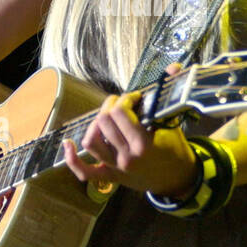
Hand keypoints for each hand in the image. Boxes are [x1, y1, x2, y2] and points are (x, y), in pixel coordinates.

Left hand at [63, 64, 197, 198]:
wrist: (177, 180)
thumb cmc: (176, 149)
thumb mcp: (173, 123)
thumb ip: (167, 94)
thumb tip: (174, 66)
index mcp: (142, 144)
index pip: (120, 112)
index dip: (127, 98)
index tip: (136, 97)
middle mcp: (126, 156)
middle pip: (104, 121)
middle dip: (111, 105)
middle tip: (123, 103)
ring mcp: (115, 168)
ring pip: (91, 140)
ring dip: (96, 124)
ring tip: (107, 117)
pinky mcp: (110, 176)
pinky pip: (85, 171)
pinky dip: (72, 159)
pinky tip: (68, 144)